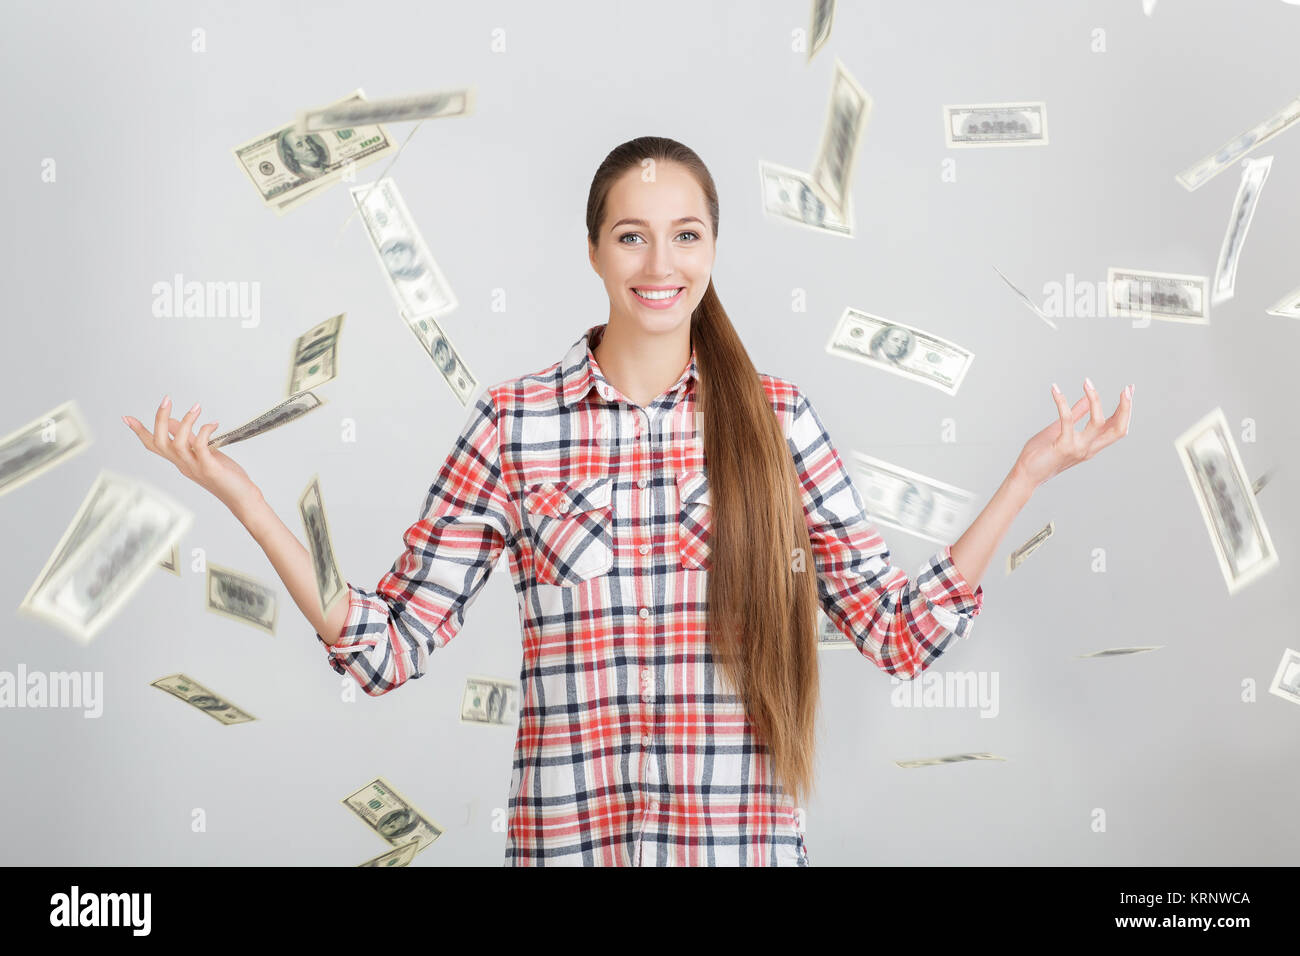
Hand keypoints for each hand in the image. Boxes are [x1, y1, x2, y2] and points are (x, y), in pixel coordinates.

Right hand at [123, 395, 261, 513]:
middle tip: (166, 400)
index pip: (154, 446)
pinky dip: (204, 431)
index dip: (139, 432)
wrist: (242, 498)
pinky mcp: (209, 468)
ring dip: (186, 422)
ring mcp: (195, 467)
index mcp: (180, 461)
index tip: (126, 418)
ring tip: (196, 407)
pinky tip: (213, 424)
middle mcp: (183, 465)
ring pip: (177, 443)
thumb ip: (189, 440)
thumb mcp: (204, 454)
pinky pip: (200, 447)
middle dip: (160, 419)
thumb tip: (177, 422)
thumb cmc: (226, 477)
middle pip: (160, 442)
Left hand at [1013, 379, 1133, 489]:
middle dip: (1126, 408)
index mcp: (1091, 445)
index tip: (1129, 390)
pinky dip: (1062, 402)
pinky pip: (1068, 419)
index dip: (1126, 409)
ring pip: (1099, 422)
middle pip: (1119, 429)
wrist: (1025, 475)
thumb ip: (1076, 415)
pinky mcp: (1064, 446)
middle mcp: (1089, 448)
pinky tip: (1055, 390)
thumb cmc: (1040, 454)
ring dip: (1096, 399)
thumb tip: (1087, 398)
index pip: (1117, 427)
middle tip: (1127, 389)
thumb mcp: (1060, 430)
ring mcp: (1078, 448)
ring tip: (1087, 382)